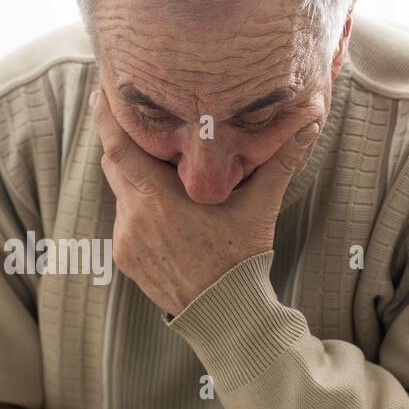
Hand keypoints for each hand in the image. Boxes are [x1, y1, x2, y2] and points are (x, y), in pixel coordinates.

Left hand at [92, 88, 316, 314]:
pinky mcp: (124, 258)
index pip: (119, 148)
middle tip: (137, 123)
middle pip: (115, 166)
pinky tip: (165, 210)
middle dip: (125, 144)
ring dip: (136, 179)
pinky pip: (124, 220)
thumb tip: (309, 123)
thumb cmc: (240, 259)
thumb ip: (280, 163)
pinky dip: (138, 207)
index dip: (106, 118)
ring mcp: (125, 240)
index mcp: (159, 200)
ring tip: (162, 173)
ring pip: (121, 193)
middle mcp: (134, 218)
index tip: (99, 93)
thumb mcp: (260, 208)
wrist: (225, 314)